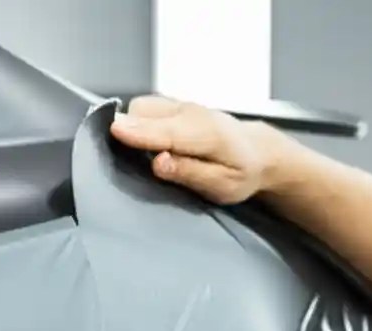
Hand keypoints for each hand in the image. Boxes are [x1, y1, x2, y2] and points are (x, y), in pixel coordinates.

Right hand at [109, 95, 287, 204]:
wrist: (257, 150)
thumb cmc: (240, 173)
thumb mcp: (222, 185)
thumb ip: (189, 173)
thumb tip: (158, 163)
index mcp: (207, 134)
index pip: (167, 131)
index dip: (139, 132)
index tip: (114, 131)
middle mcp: (191, 112)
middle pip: (144, 112)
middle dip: (128, 130)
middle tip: (125, 157)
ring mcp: (181, 105)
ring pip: (141, 107)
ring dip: (132, 125)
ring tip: (138, 151)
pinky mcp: (174, 105)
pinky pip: (145, 108)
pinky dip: (137, 121)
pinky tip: (146, 141)